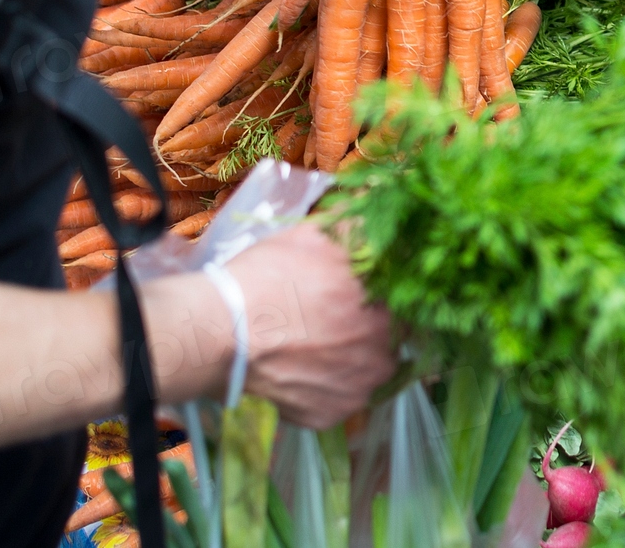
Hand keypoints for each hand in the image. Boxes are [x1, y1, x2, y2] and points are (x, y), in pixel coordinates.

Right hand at [225, 224, 395, 428]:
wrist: (219, 333)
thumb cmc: (268, 276)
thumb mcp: (315, 236)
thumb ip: (358, 227)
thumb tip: (379, 208)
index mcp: (387, 305)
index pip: (406, 300)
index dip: (383, 294)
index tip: (362, 290)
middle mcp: (383, 352)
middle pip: (389, 337)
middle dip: (367, 325)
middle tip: (330, 314)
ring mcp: (358, 390)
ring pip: (366, 369)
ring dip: (351, 356)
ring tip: (313, 340)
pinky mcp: (330, 416)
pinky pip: (339, 397)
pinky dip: (325, 384)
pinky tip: (301, 366)